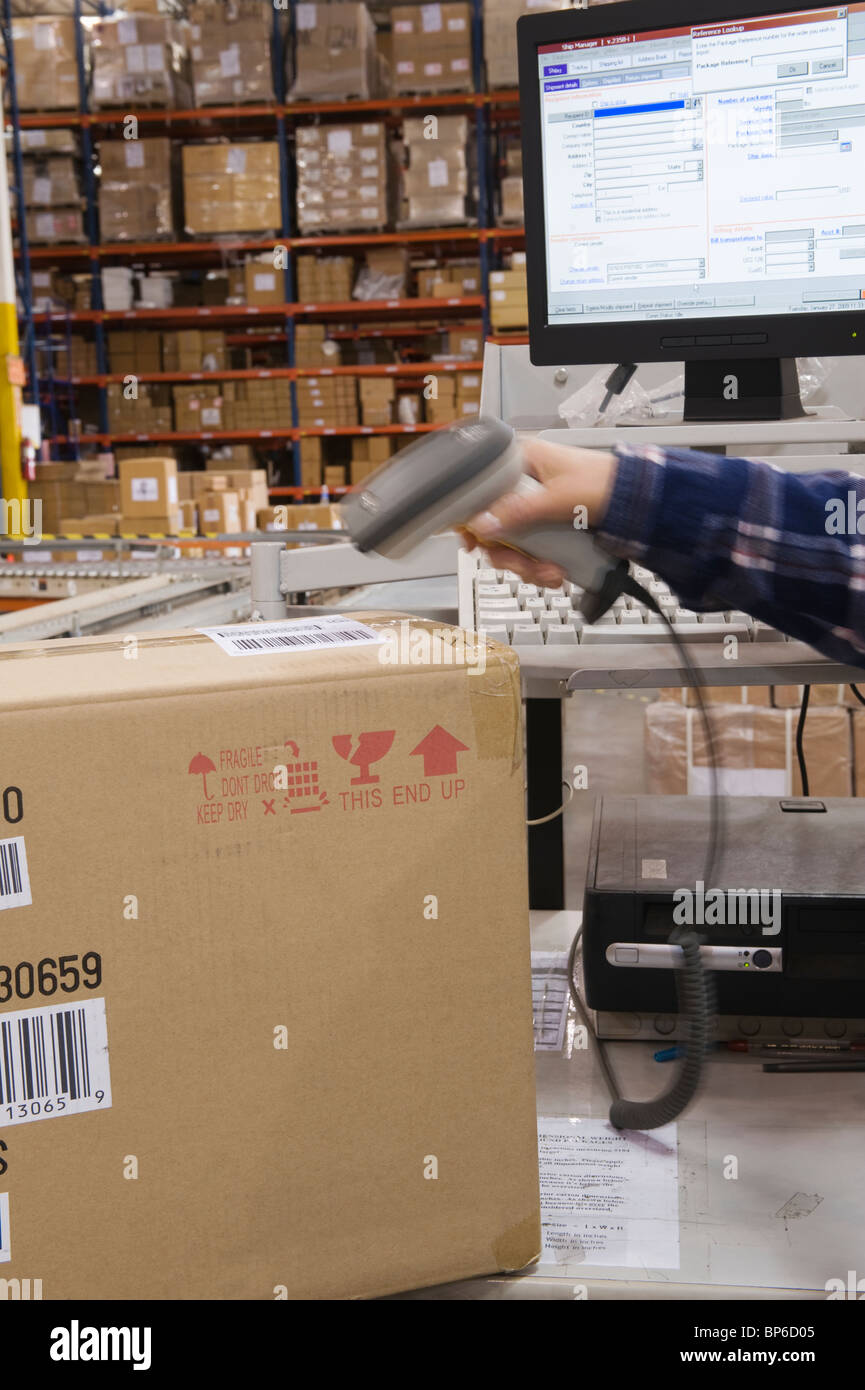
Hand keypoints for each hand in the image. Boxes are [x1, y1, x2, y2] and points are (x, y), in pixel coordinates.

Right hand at [461, 437, 618, 586]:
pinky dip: (540, 567)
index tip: (474, 543)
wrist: (640, 502)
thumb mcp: (556, 498)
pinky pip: (531, 551)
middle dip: (509, 553)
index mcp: (522, 463)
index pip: (481, 491)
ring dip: (527, 565)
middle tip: (522, 565)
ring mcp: (536, 509)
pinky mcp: (548, 529)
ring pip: (513, 544)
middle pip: (495, 525)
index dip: (474, 519)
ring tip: (549, 572)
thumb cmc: (605, 482)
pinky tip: (556, 571)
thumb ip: (518, 511)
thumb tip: (482, 523)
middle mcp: (525, 485)